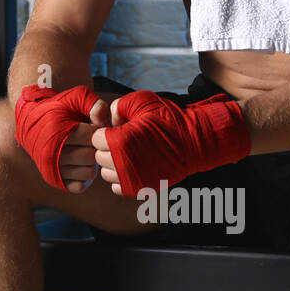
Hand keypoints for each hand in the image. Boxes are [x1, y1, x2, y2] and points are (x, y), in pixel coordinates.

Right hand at [14, 85, 114, 192]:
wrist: (31, 123)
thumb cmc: (58, 109)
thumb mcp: (74, 98)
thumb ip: (94, 104)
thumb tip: (104, 121)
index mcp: (55, 130)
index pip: (91, 136)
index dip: (97, 129)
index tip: (91, 125)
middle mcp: (51, 152)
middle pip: (91, 156)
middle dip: (95, 147)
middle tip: (90, 139)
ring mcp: (52, 168)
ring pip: (89, 173)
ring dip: (91, 162)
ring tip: (85, 150)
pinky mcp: (54, 180)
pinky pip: (80, 186)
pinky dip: (84, 176)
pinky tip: (81, 163)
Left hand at [92, 90, 250, 196]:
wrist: (194, 142)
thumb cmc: (168, 119)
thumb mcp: (141, 101)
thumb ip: (117, 106)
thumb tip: (107, 119)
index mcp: (119, 141)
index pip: (95, 138)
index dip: (105, 131)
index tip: (118, 128)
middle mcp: (122, 163)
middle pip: (99, 156)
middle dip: (107, 147)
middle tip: (123, 140)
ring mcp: (131, 179)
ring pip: (106, 173)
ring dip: (112, 164)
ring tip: (129, 153)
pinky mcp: (140, 189)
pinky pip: (116, 187)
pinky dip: (120, 178)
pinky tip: (132, 166)